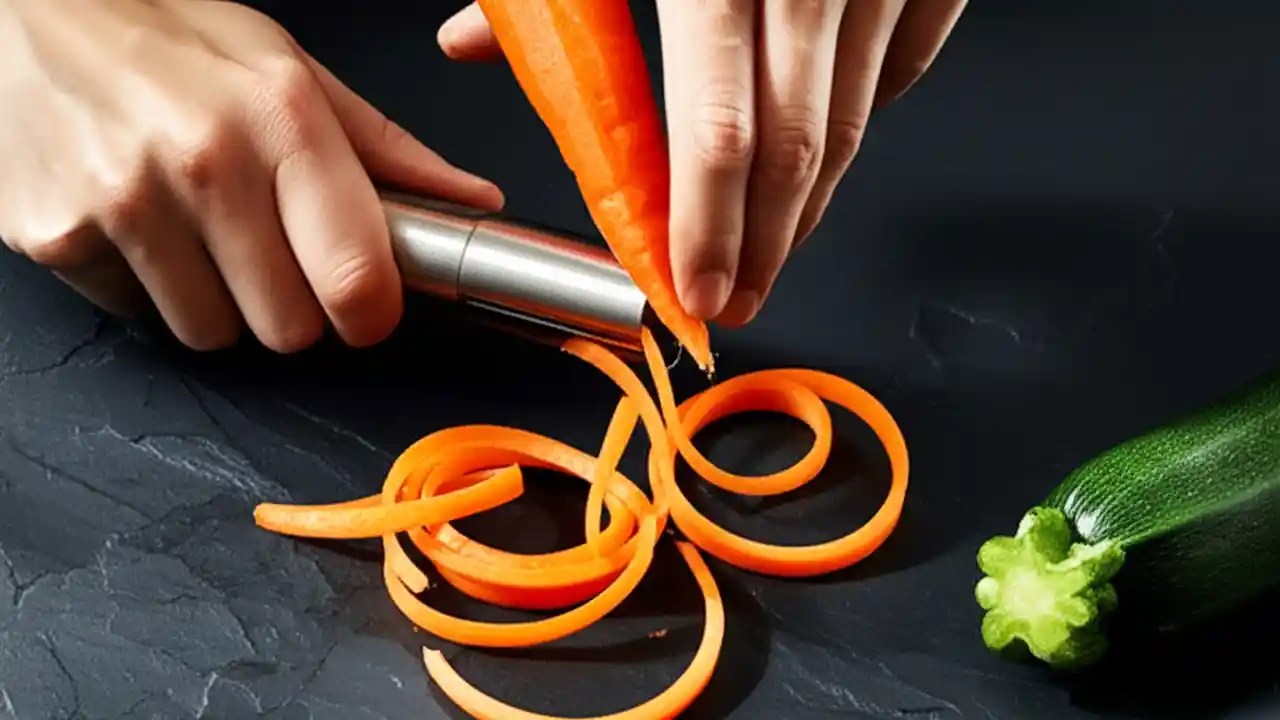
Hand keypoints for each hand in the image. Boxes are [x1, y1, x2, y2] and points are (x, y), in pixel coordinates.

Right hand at [0, 0, 503, 351]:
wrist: (27, 9)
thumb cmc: (170, 35)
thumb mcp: (291, 70)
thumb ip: (387, 151)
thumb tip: (472, 201)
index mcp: (281, 119)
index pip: (357, 278)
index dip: (371, 312)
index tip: (365, 304)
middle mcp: (204, 164)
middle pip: (289, 328)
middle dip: (290, 304)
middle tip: (267, 247)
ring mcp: (122, 204)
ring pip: (213, 334)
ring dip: (217, 301)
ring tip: (197, 228)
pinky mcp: (54, 237)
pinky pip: (137, 315)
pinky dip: (146, 286)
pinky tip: (139, 223)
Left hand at [438, 0, 964, 325]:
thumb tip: (468, 44)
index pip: (718, 129)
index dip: (705, 226)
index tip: (689, 289)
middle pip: (795, 152)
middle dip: (763, 246)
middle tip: (733, 303)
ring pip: (855, 128)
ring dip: (807, 209)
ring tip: (770, 259)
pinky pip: (899, 71)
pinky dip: (857, 123)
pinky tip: (821, 160)